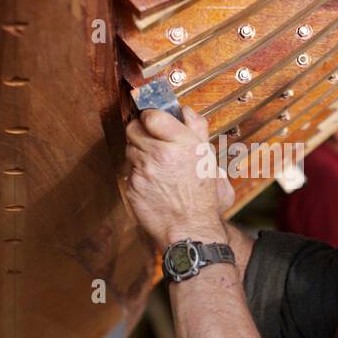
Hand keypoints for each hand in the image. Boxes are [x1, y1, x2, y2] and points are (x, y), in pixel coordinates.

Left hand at [124, 105, 231, 250]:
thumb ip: (196, 128)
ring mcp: (144, 171)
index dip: (150, 116)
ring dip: (138, 152)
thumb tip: (184, 109)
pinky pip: (129, 170)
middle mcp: (161, 154)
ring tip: (155, 165)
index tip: (152, 120)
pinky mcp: (133, 186)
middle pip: (133, 129)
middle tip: (150, 140)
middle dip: (140, 132)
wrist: (190, 228)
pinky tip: (152, 182)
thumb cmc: (202, 194)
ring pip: (129, 149)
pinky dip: (138, 173)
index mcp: (182, 143)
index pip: (152, 115)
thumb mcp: (207, 157)